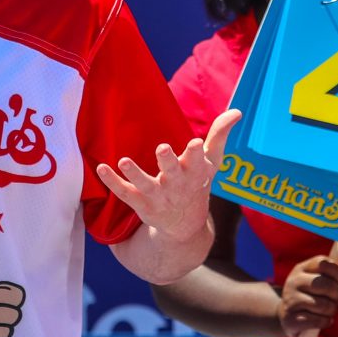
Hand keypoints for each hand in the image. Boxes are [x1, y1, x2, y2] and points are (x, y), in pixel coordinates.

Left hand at [95, 108, 239, 252]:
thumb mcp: (212, 162)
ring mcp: (157, 196)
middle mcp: (176, 185)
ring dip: (135, 174)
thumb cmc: (197, 184)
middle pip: (172, 173)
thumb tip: (237, 111)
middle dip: (168, 162)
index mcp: (194, 173)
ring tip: (124, 161)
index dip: (195, 154)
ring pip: (145, 185)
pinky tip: (100, 168)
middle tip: (162, 148)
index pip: (198, 162)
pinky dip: (112, 182)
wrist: (185, 225)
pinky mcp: (140, 203)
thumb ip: (220, 135)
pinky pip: (124, 193)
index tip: (193, 143)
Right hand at [278, 253, 337, 336]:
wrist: (287, 317)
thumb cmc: (311, 297)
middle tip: (336, 299)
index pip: (323, 263)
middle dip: (337, 294)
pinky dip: (325, 322)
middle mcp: (293, 282)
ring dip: (331, 310)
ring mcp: (290, 300)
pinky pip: (317, 321)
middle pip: (323, 284)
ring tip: (328, 311)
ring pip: (322, 305)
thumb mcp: (324, 284)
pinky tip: (322, 320)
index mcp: (301, 269)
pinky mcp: (290, 319)